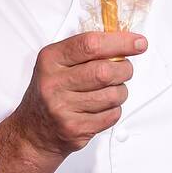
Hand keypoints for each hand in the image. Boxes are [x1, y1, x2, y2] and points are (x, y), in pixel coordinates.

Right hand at [0, 31, 146, 159]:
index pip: (90, 44)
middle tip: (125, 70)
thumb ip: (86, 50)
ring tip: (110, 91)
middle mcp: (53, 83)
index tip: (139, 43)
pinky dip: (114, 110)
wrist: (32, 131)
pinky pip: (111, 115)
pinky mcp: (74, 128)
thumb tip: (124, 41)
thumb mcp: (57, 63)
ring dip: (120, 92)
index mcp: (50, 59)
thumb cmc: (51, 91)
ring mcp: (62, 108)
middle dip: (124, 69)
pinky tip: (101, 108)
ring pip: (112, 95)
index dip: (120, 42)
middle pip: (104, 71)